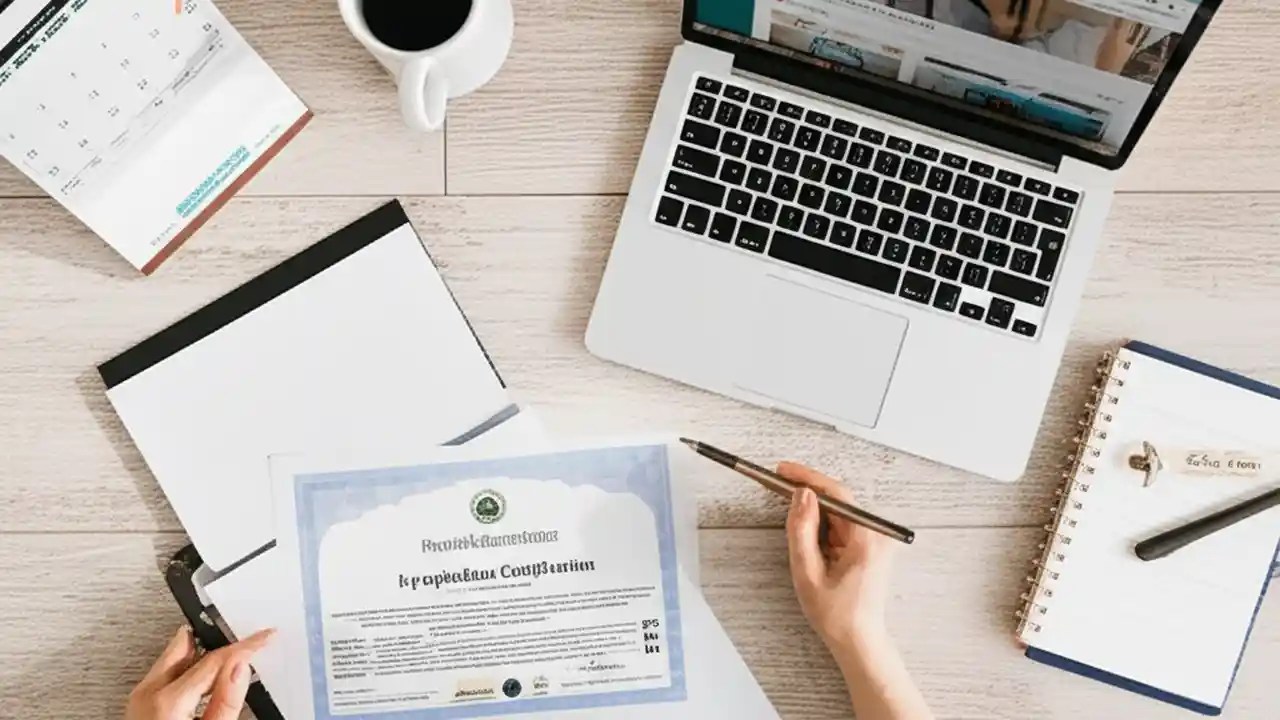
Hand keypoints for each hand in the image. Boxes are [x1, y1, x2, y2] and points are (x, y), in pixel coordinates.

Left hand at [125, 626, 274, 719]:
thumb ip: (225, 703)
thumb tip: (239, 668)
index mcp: (167, 699)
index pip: (216, 660)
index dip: (245, 646)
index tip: (265, 637)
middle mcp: (147, 692)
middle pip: (188, 647)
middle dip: (220, 642)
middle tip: (247, 640)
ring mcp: (139, 698)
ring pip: (175, 658)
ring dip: (203, 654)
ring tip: (231, 658)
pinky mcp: (138, 706)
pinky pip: (167, 673)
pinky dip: (189, 668)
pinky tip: (206, 680)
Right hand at [782, 462, 895, 653]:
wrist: (858, 642)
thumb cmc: (836, 615)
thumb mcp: (808, 574)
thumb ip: (802, 531)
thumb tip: (801, 496)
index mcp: (867, 540)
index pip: (838, 495)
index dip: (808, 478)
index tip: (783, 470)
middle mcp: (877, 536)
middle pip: (838, 501)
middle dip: (807, 493)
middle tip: (776, 485)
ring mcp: (875, 541)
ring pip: (837, 514)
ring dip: (813, 514)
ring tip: (792, 527)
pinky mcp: (868, 547)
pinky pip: (841, 526)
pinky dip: (821, 527)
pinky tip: (807, 539)